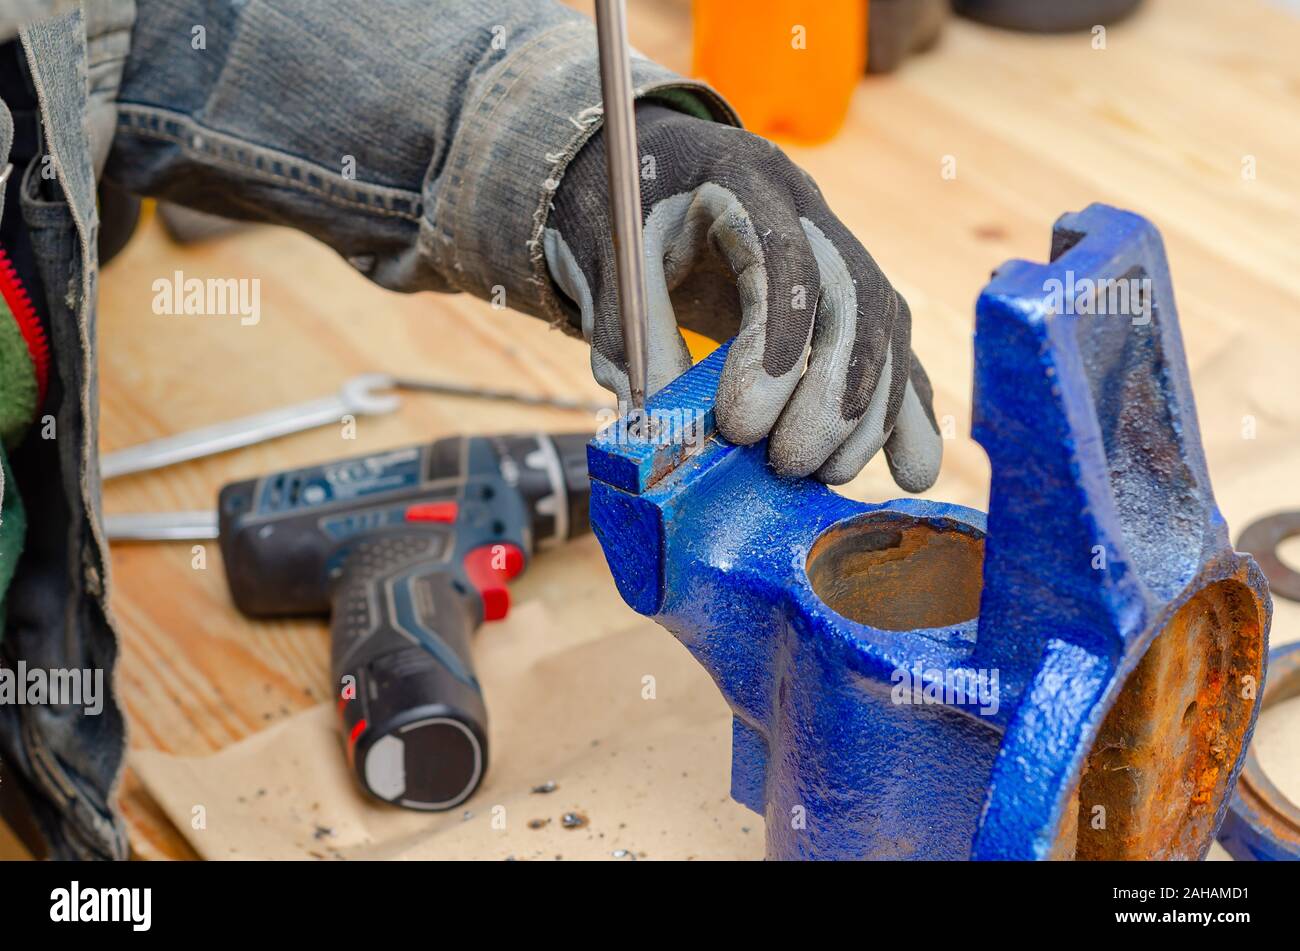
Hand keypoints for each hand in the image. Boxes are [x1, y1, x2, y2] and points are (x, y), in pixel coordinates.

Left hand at [543, 104, 940, 489]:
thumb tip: (670, 436)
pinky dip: (903, 413)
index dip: (775, 346)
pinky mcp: (848, 294)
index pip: (785, 260)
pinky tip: (912, 471)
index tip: (741, 424)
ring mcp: (838, 247)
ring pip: (885, 327)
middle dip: (833, 392)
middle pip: (856, 297)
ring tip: (828, 475)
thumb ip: (632, 340)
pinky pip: (893, 351)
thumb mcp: (606, 262)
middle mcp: (807, 208)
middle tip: (789, 461)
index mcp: (742, 178)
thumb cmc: (620, 212)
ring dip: (868, 412)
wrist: (648, 174)